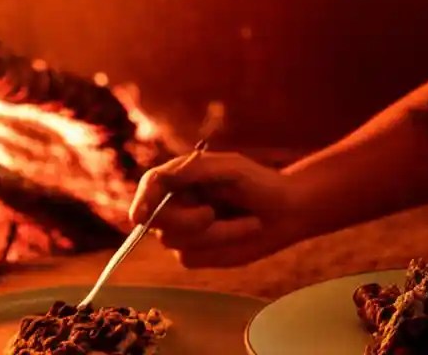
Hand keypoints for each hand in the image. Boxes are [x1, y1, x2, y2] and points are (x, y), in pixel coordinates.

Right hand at [128, 150, 310, 267]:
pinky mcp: (195, 253)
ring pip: (175, 241)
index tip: (140, 216)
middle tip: (211, 214)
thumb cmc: (261, 183)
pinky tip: (243, 232)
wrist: (288, 211)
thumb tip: (158, 178)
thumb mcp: (231, 169)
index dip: (141, 199)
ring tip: (248, 221)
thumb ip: (194, 170)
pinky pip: (189, 258)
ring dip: (215, 233)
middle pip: (156, 219)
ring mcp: (184, 231)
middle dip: (185, 220)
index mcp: (182, 176)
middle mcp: (177, 203)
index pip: (151, 185)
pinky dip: (220, 245)